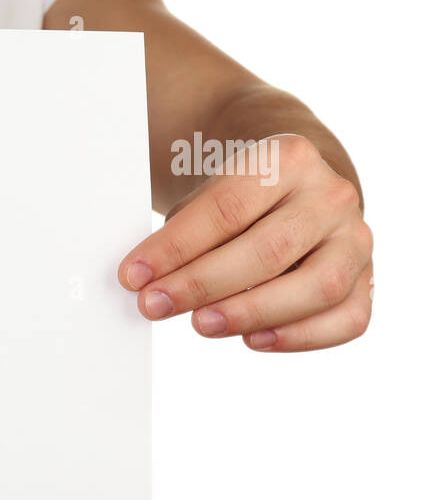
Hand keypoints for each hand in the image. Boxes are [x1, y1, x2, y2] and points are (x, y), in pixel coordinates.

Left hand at [117, 134, 372, 350]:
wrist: (294, 182)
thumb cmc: (238, 195)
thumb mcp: (207, 192)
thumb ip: (183, 231)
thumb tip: (145, 281)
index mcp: (288, 159)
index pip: (227, 209)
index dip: (176, 247)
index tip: (133, 276)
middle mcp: (331, 196)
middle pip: (270, 249)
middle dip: (203, 284)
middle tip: (155, 305)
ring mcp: (356, 239)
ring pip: (318, 285)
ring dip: (253, 312)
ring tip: (201, 324)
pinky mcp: (367, 280)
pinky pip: (349, 318)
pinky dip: (302, 337)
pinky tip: (255, 340)